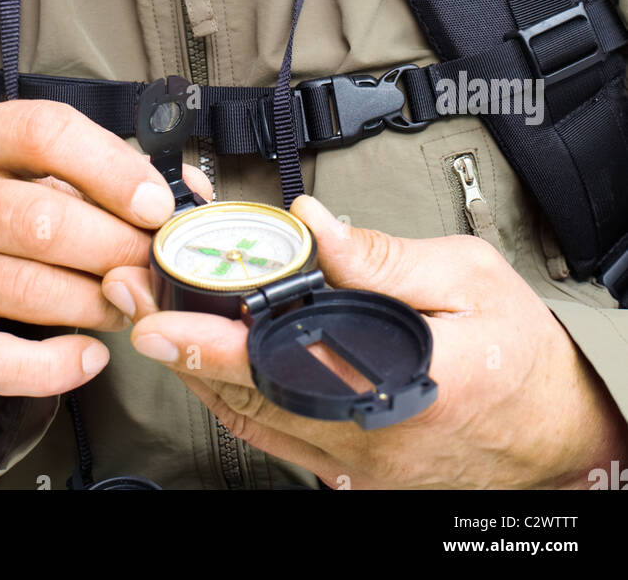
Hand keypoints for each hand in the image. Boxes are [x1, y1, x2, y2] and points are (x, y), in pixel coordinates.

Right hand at [0, 98, 210, 399]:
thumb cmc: (3, 206)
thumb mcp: (44, 170)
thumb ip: (115, 172)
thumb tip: (191, 194)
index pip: (44, 133)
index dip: (111, 169)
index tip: (158, 206)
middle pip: (42, 221)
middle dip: (114, 248)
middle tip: (151, 265)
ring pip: (26, 291)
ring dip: (95, 305)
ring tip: (125, 304)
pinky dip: (54, 367)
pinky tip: (90, 357)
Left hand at [103, 195, 627, 488]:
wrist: (556, 429)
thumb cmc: (519, 356)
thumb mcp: (469, 280)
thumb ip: (387, 256)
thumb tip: (318, 222)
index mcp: (391, 384)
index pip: (279, 364)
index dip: (209, 340)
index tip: (159, 313)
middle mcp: (361, 434)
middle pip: (245, 394)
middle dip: (177, 344)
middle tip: (132, 296)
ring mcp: (351, 460)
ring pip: (249, 418)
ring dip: (193, 368)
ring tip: (152, 313)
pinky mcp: (348, 465)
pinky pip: (272, 435)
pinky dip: (230, 395)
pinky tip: (206, 361)